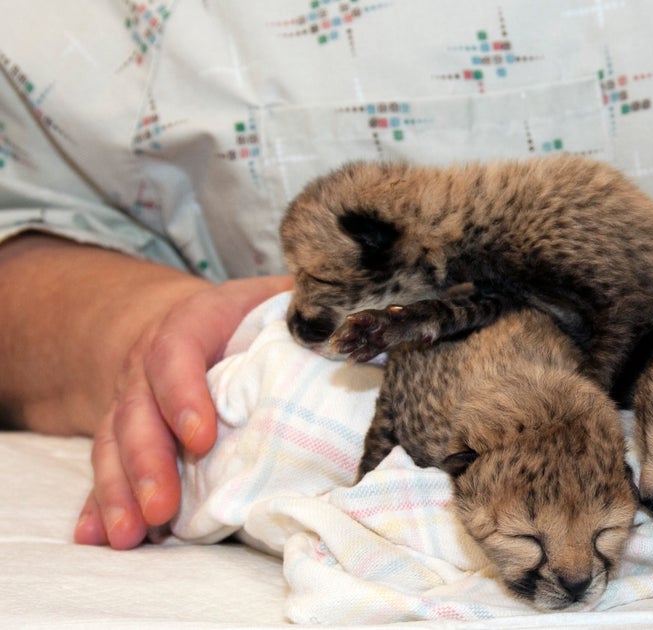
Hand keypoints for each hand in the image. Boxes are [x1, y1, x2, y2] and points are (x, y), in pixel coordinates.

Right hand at [73, 274, 291, 548]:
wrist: (184, 320)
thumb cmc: (244, 317)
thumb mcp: (273, 299)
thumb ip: (306, 312)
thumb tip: (358, 328)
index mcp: (189, 327)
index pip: (175, 356)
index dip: (184, 395)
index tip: (202, 437)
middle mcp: (148, 367)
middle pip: (138, 414)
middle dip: (149, 464)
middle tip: (162, 509)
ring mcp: (131, 404)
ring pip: (115, 447)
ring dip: (120, 493)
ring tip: (130, 535)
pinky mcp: (123, 438)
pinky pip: (107, 469)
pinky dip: (100, 504)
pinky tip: (99, 535)